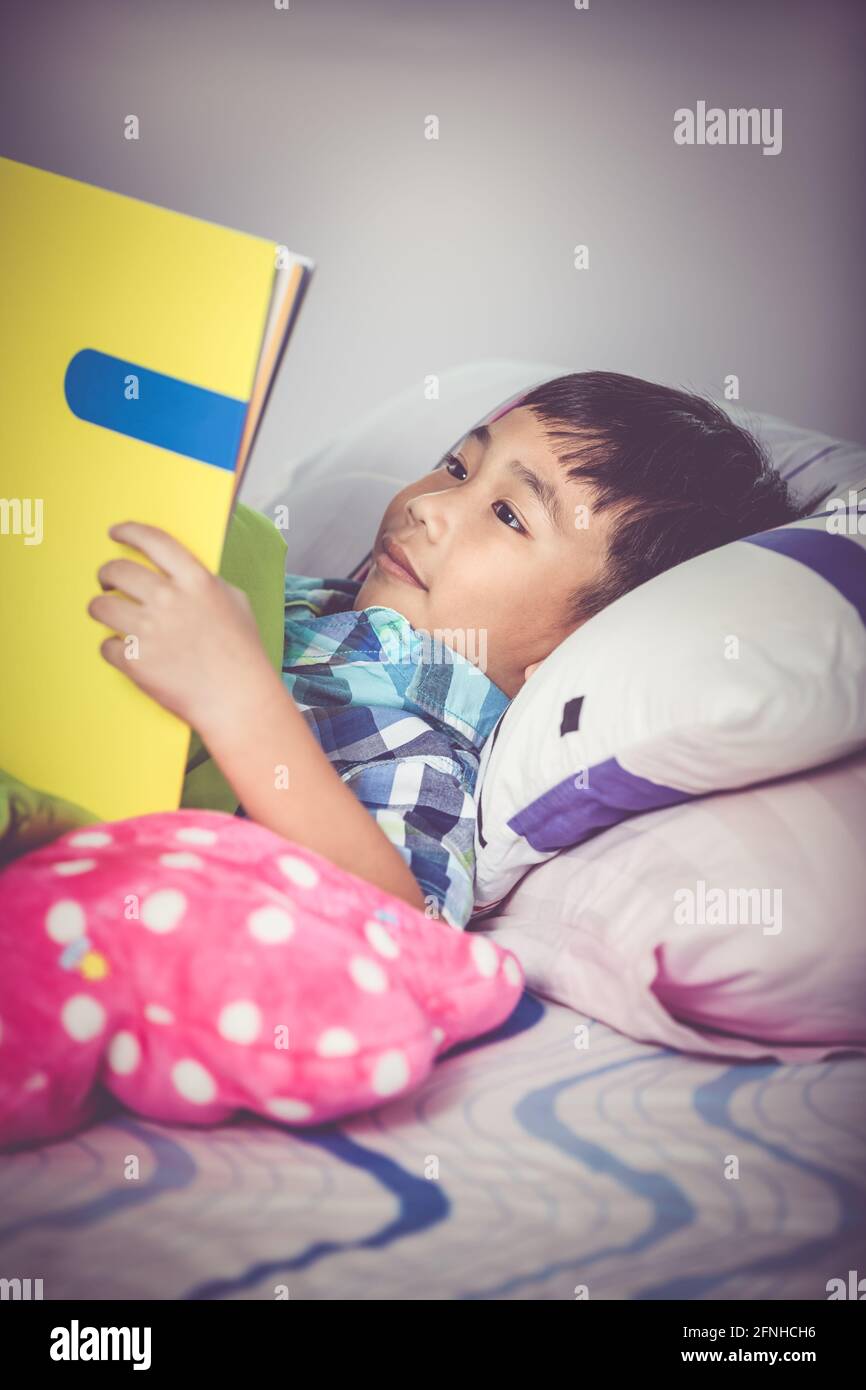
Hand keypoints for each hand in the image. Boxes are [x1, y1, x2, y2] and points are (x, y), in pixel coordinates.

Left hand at [87, 521, 274, 728]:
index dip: (129, 532)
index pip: (152, 540)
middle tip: (107, 582)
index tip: (116, 532)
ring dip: (101, 608)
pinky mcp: (135, 661)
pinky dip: (113, 648)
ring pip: (100, 606)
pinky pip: (106, 645)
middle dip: (106, 574)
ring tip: (110, 615)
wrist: (237, 700)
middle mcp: (169, 600)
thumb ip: (206, 582)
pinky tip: (127, 651)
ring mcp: (149, 631)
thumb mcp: (236, 602)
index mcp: (196, 581)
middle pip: (117, 570)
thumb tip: (181, 572)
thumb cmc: (242, 654)